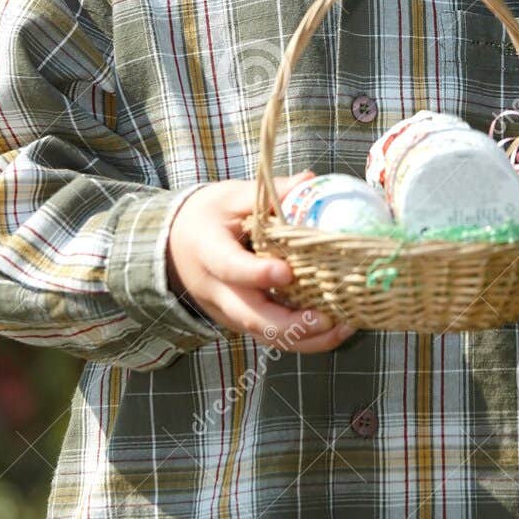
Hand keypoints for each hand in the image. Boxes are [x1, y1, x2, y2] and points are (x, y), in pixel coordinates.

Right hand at [166, 171, 355, 351]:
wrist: (174, 246)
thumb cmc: (207, 216)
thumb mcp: (231, 197)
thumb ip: (269, 193)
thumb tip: (308, 179)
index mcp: (209, 252)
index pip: (230, 269)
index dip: (257, 275)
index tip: (288, 273)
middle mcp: (217, 291)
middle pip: (251, 318)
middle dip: (291, 325)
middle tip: (328, 319)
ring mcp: (228, 312)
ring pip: (265, 335)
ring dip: (305, 338)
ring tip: (344, 326)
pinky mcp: (241, 321)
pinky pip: (271, 336)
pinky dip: (303, 338)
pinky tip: (335, 328)